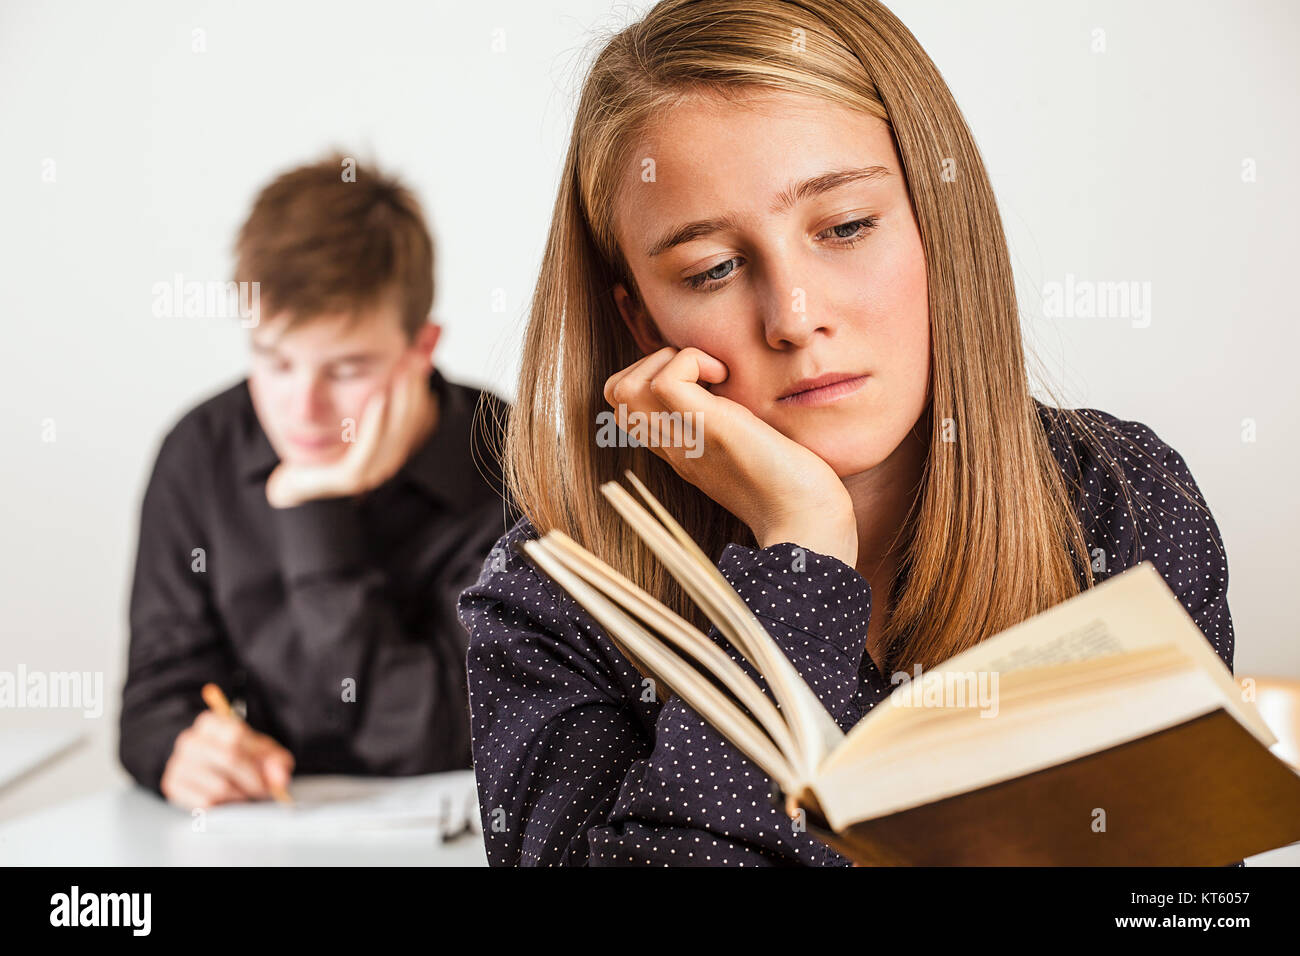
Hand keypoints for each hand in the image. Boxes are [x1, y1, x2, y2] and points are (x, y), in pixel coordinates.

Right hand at [161, 710, 294, 808]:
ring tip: (245, 795)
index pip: (236, 735)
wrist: (205, 767)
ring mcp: (178, 764)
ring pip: (219, 786)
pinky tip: (227, 800)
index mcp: (211, 723)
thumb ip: (275, 761)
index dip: (257, 757)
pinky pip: (204, 803)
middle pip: (229, 759)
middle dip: (253, 779)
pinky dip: (223, 806)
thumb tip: (278, 778)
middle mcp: (190, 740)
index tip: (269, 773)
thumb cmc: (237, 757)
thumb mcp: (261, 752)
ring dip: (240, 796)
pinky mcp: (173, 786)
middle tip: (263, 790)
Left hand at [265, 353, 437, 507]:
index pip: (415, 417)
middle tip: (413, 363)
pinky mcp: (353, 475)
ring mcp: (373, 472)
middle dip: (412, 390)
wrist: (296, 480)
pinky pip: (369, 445)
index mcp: (392, 450)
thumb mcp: (351, 421)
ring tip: (401, 376)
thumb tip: (386, 371)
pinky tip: (379, 398)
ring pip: (395, 433)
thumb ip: (370, 403)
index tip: (418, 362)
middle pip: (409, 422)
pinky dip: (377, 422)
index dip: (418, 389)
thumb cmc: (324, 448)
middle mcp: (389, 462)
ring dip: (400, 402)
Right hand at [603, 346, 856, 564]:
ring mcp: (685, 438)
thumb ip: (725, 423)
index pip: (624, 406)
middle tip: (702, 372)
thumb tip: (730, 385)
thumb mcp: (743, 445)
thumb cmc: (790, 483)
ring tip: (712, 373)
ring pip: (625, 387)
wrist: (806, 520)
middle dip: (650, 362)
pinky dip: (693, 361)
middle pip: (614, 394)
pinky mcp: (709, 428)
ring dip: (668, 360)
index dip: (649, 374)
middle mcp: (672, 446)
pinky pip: (666, 381)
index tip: (699, 378)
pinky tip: (726, 376)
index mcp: (678, 449)